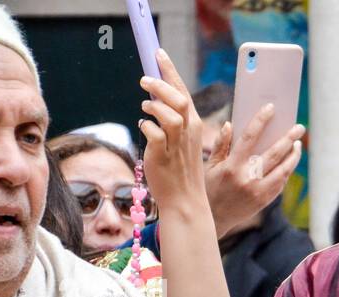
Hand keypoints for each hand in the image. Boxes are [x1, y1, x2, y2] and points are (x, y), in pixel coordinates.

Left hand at [137, 49, 207, 219]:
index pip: (183, 91)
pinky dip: (146, 125)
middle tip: (144, 78)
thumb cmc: (181, 172)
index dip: (170, 70)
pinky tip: (143, 125)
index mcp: (194, 126)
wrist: (185, 202)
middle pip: (179, 98)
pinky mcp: (162, 155)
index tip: (157, 53)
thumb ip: (170, 122)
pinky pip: (154, 133)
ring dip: (154, 104)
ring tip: (144, 106)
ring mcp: (177, 144)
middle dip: (161, 83)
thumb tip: (151, 101)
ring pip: (170, 113)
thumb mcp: (182, 143)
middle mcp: (188, 132)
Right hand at [203, 105, 304, 238]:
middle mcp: (247, 179)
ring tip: (298, 144)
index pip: (249, 137)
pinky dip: (286, 171)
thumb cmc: (209, 189)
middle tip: (299, 127)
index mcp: (232, 166)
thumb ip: (220, 146)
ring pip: (283, 170)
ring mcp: (258, 191)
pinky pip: (280, 183)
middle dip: (289, 139)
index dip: (261, 121)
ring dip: (293, 156)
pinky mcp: (265, 201)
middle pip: (274, 154)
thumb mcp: (210, 167)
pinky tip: (290, 161)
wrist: (215, 220)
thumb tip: (230, 124)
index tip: (271, 108)